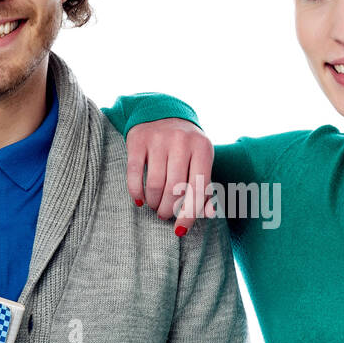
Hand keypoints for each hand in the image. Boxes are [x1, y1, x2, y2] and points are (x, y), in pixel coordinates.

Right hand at [124, 118, 214, 235]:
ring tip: (155, 206)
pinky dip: (137, 193)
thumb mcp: (200, 159)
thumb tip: (208, 213)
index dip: (188, 214)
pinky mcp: (138, 140)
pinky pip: (134, 175)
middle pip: (175, 190)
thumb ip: (205, 186)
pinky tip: (140, 200)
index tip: (180, 230)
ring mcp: (159, 139)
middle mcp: (182, 141)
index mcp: (203, 148)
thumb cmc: (185, 146)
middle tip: (164, 214)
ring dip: (154, 203)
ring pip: (155, 185)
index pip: (198, 189)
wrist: (161, 112)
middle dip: (168, 210)